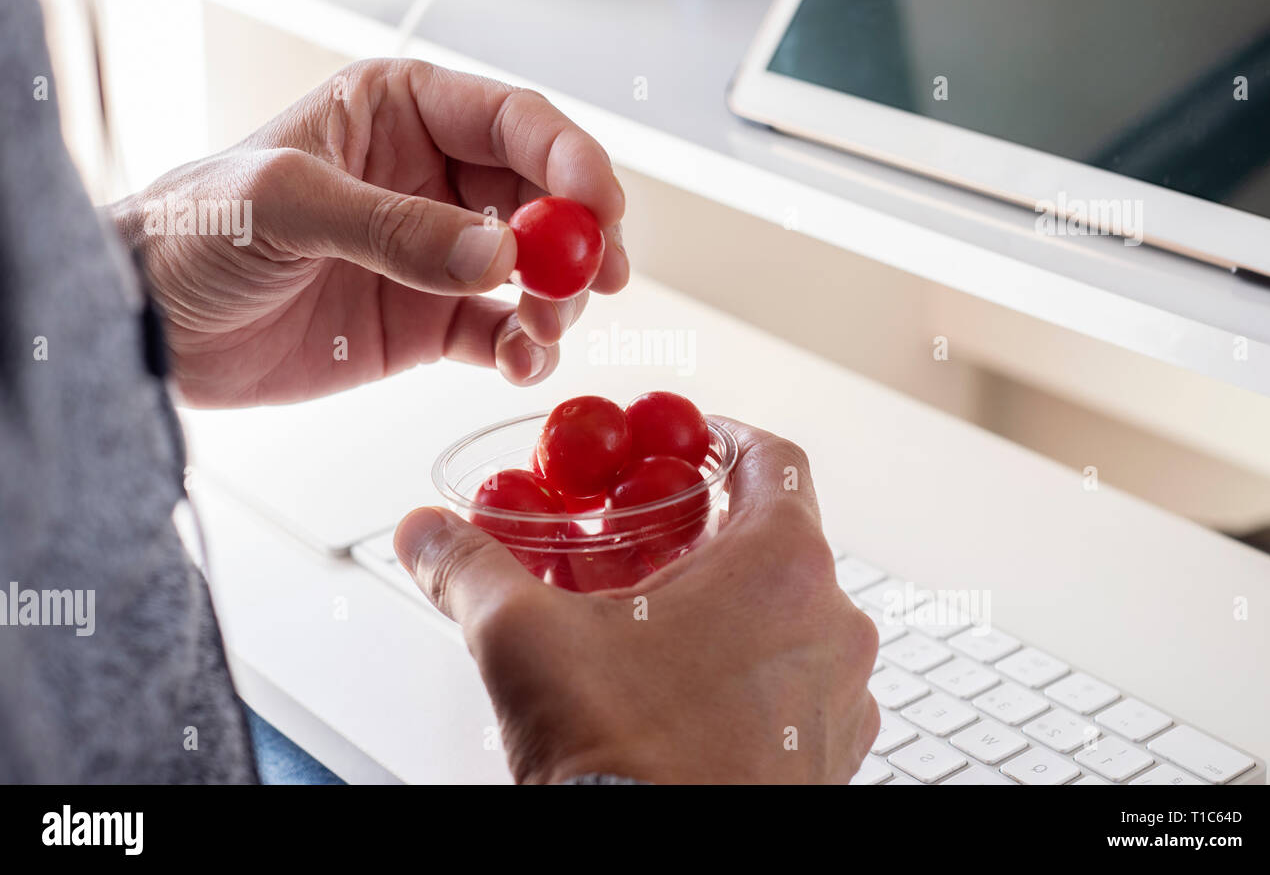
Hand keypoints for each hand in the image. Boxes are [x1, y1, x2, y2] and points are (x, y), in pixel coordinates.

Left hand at [108, 58, 626, 406]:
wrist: (150, 326)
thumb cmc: (192, 230)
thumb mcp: (285, 204)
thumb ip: (393, 226)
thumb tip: (497, 257)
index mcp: (398, 113)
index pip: (512, 120)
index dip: (570, 158)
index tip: (600, 206)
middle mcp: (430, 178)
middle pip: (543, 196)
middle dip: (580, 237)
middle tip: (600, 277)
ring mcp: (436, 254)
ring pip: (535, 268)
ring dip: (557, 300)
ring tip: (541, 330)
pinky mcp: (429, 322)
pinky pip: (501, 331)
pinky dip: (525, 349)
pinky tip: (521, 361)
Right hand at [393, 419, 880, 783]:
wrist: (659, 870)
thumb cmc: (624, 762)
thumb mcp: (525, 642)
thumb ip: (470, 570)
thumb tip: (427, 533)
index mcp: (783, 567)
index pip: (774, 457)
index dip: (725, 438)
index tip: (690, 444)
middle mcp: (833, 624)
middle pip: (778, 538)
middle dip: (711, 533)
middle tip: (652, 542)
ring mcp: (842, 695)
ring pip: (793, 615)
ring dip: (735, 605)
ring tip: (661, 624)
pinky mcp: (829, 756)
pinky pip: (800, 683)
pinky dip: (755, 670)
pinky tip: (688, 691)